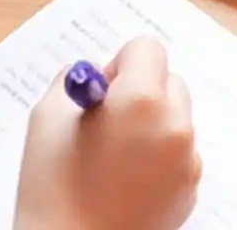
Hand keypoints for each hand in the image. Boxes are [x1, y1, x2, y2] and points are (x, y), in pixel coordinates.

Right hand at [16, 37, 202, 229]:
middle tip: (104, 120)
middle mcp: (174, 126)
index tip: (101, 90)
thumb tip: (96, 74)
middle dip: (139, 91)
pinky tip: (125, 180)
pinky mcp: (189, 189)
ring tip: (111, 157)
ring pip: (174, 118)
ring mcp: (187, 160)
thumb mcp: (47, 118)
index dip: (120, 63)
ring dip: (150, 124)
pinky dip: (157, 156)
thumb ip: (73, 81)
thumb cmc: (52, 189)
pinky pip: (178, 153)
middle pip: (169, 80)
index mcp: (141, 100)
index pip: (147, 48)